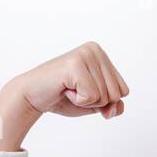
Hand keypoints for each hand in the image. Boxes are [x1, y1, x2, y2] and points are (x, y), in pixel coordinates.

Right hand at [11, 41, 130, 118]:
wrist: (33, 97)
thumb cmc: (63, 98)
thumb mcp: (95, 104)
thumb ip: (113, 106)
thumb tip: (117, 106)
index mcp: (102, 55)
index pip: (123, 91)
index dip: (105, 101)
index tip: (84, 91)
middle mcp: (95, 50)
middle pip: (117, 94)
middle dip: (96, 102)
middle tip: (75, 91)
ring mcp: (86, 55)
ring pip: (104, 96)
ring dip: (85, 101)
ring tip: (69, 89)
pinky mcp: (76, 65)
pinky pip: (91, 97)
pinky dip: (77, 101)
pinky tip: (65, 89)